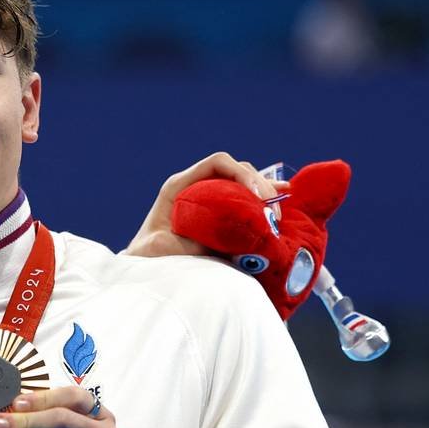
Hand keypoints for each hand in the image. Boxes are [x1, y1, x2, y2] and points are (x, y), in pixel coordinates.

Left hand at [125, 151, 288, 257]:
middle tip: (273, 211)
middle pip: (236, 170)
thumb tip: (229, 243)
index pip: (218, 162)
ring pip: (243, 181)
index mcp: (180, 186)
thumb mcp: (162, 248)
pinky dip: (263, 196)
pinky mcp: (217, 210)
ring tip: (278, 210)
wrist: (144, 265)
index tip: (257, 197)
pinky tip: (283, 194)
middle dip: (259, 185)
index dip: (241, 173)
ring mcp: (208, 196)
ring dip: (265, 192)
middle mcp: (196, 186)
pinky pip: (244, 196)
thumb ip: (190, 244)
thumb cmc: (147, 256)